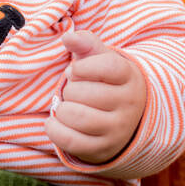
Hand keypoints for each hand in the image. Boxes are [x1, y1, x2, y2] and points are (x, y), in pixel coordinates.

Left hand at [46, 29, 146, 165]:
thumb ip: (86, 43)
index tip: (76, 70)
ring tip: (66, 107)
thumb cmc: (105, 83)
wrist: (124, 120)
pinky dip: (54, 129)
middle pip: (85, 93)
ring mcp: (118, 129)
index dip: (83, 67)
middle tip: (74, 92)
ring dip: (62, 109)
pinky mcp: (103, 149)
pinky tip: (56, 122)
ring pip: (76, 116)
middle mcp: (128, 104)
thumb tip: (68, 37)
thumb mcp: (100, 59)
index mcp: (129, 77)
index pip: (108, 67)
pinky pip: (70, 140)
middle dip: (70, 90)